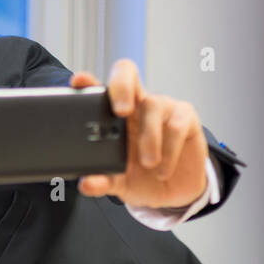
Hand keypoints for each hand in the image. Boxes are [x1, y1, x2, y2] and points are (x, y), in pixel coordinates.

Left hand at [71, 59, 208, 208]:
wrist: (175, 191)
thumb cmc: (142, 177)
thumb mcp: (119, 183)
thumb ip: (102, 181)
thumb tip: (85, 184)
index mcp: (113, 117)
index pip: (99, 90)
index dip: (88, 82)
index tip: (78, 82)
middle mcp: (136, 104)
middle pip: (126, 72)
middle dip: (121, 86)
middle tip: (121, 112)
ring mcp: (161, 107)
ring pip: (152, 104)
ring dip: (150, 137)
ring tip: (148, 164)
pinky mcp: (185, 116)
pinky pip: (177, 124)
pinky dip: (169, 150)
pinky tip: (163, 169)